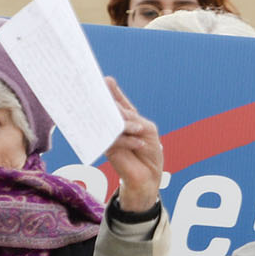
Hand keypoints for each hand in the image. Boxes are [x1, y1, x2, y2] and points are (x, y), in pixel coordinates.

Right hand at [103, 78, 165, 213]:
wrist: (148, 176)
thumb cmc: (149, 151)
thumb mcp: (147, 130)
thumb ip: (134, 119)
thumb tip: (118, 112)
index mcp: (126, 116)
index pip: (117, 100)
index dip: (111, 90)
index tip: (107, 79)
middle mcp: (115, 124)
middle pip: (109, 109)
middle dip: (109, 102)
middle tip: (105, 94)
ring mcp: (110, 135)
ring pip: (111, 123)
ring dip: (125, 124)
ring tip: (138, 129)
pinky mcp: (108, 148)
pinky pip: (114, 139)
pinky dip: (128, 140)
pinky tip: (139, 143)